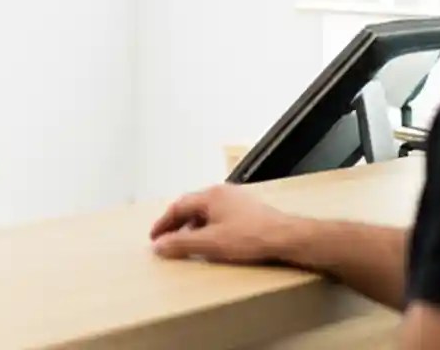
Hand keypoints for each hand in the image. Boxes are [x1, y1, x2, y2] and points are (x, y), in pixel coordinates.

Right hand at [149, 184, 294, 263]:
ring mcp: (236, 199)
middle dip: (176, 222)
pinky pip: (219, 213)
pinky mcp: (247, 208)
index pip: (178, 207)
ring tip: (186, 241)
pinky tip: (212, 239)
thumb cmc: (248, 238)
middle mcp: (221, 192)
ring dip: (192, 225)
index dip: (163, 223)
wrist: (285, 236)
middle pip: (191, 205)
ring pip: (206, 209)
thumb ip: (182, 244)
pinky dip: (207, 225)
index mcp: (210, 196)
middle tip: (166, 239)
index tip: (154, 238)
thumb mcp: (210, 243)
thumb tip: (158, 246)